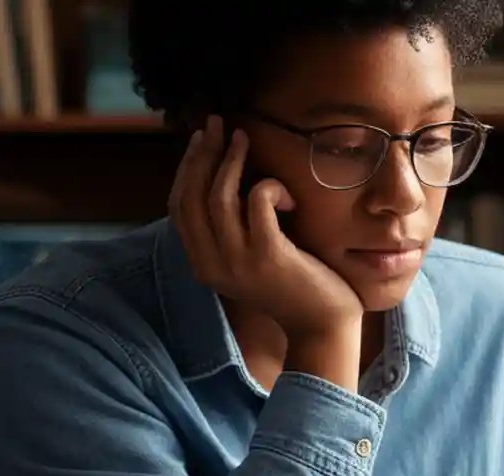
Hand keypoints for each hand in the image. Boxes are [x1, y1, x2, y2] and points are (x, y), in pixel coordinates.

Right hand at [168, 114, 363, 343]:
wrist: (324, 324)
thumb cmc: (294, 283)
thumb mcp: (251, 256)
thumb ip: (233, 227)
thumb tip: (224, 175)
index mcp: (202, 264)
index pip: (179, 206)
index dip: (187, 167)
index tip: (202, 138)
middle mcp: (212, 264)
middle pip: (191, 196)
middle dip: (202, 154)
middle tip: (218, 124)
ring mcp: (238, 262)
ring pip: (219, 196)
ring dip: (231, 160)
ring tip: (244, 138)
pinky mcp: (268, 257)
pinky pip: (258, 202)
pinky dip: (269, 187)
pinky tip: (286, 192)